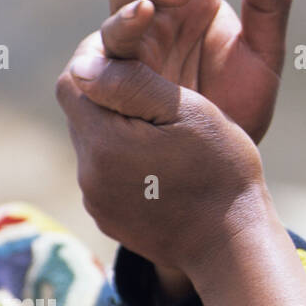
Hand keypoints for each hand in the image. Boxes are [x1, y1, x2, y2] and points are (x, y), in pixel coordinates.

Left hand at [56, 38, 266, 276]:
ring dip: (120, 130)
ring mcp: (97, 201)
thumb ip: (133, 84)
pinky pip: (106, 176)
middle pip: (83, 114)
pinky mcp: (108, 219)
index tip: (133, 60)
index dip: (97, 62)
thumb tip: (84, 64)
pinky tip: (164, 167)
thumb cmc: (222, 173)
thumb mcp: (189, 113)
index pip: (73, 82)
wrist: (232, 245)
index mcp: (105, 142)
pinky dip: (127, 162)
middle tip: (156, 93)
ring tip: (165, 133)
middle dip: (111, 97)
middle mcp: (89, 174)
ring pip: (95, 145)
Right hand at [99, 0, 292, 146]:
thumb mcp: (266, 54)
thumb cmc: (243, 104)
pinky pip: (106, 42)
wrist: (225, 161)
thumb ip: (269, 4)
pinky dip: (121, 23)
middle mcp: (158, 15)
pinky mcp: (116, 74)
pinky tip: (143, 16)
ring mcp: (135, 42)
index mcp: (193, 0)